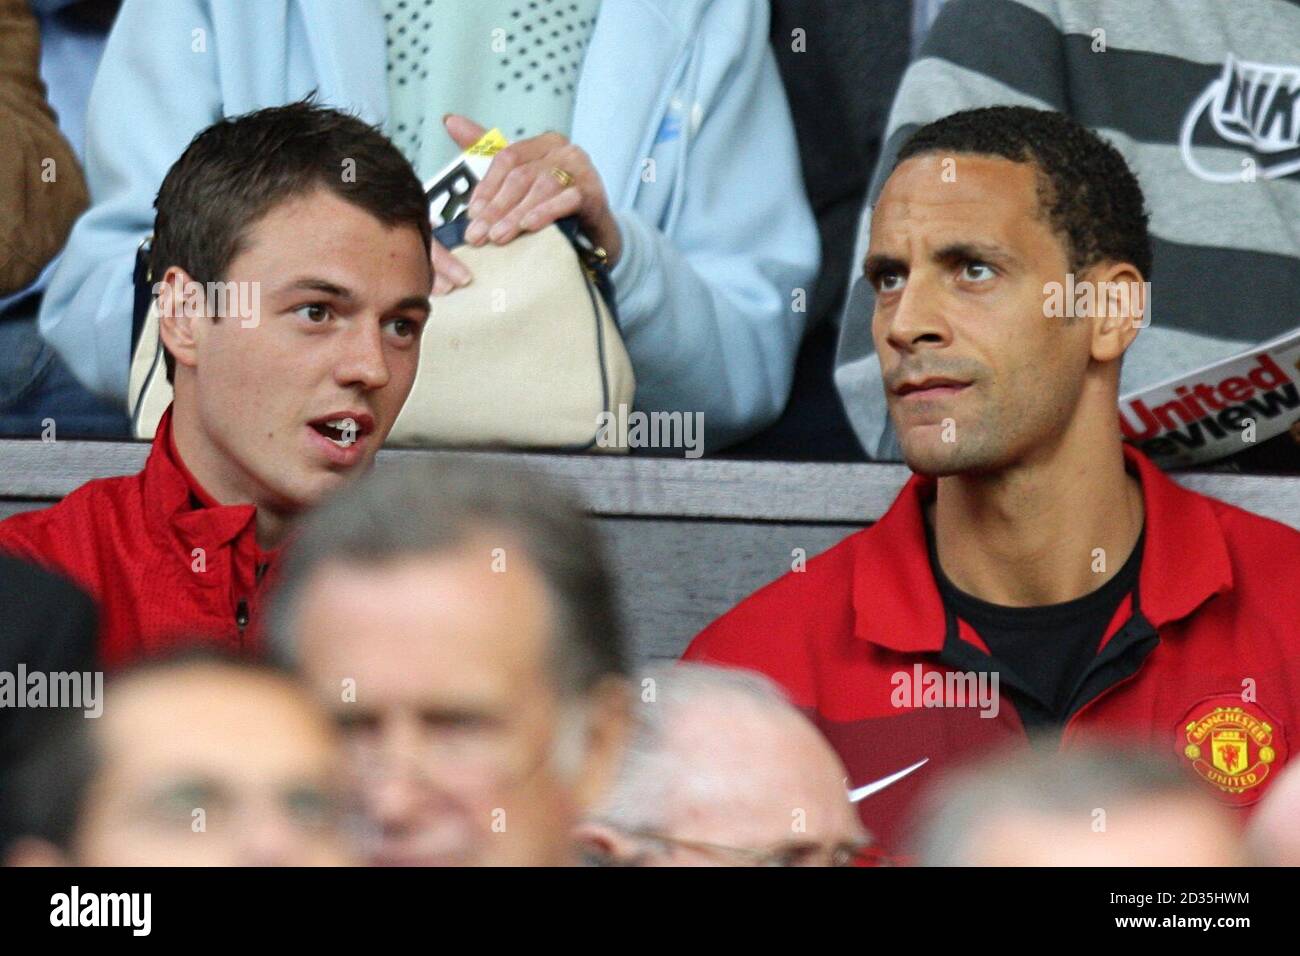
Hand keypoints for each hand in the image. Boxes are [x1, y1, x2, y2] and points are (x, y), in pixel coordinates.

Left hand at [431, 115, 620, 297]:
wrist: (595, 235)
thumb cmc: (554, 205)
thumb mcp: (519, 180)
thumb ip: (487, 152)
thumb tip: (450, 120)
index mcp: (543, 144)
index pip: (507, 158)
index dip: (486, 186)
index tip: (471, 214)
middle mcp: (563, 151)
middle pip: (521, 175)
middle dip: (496, 207)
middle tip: (478, 235)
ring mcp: (582, 169)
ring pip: (541, 188)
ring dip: (516, 214)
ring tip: (498, 237)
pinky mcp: (594, 192)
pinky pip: (567, 199)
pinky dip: (546, 212)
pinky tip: (529, 226)